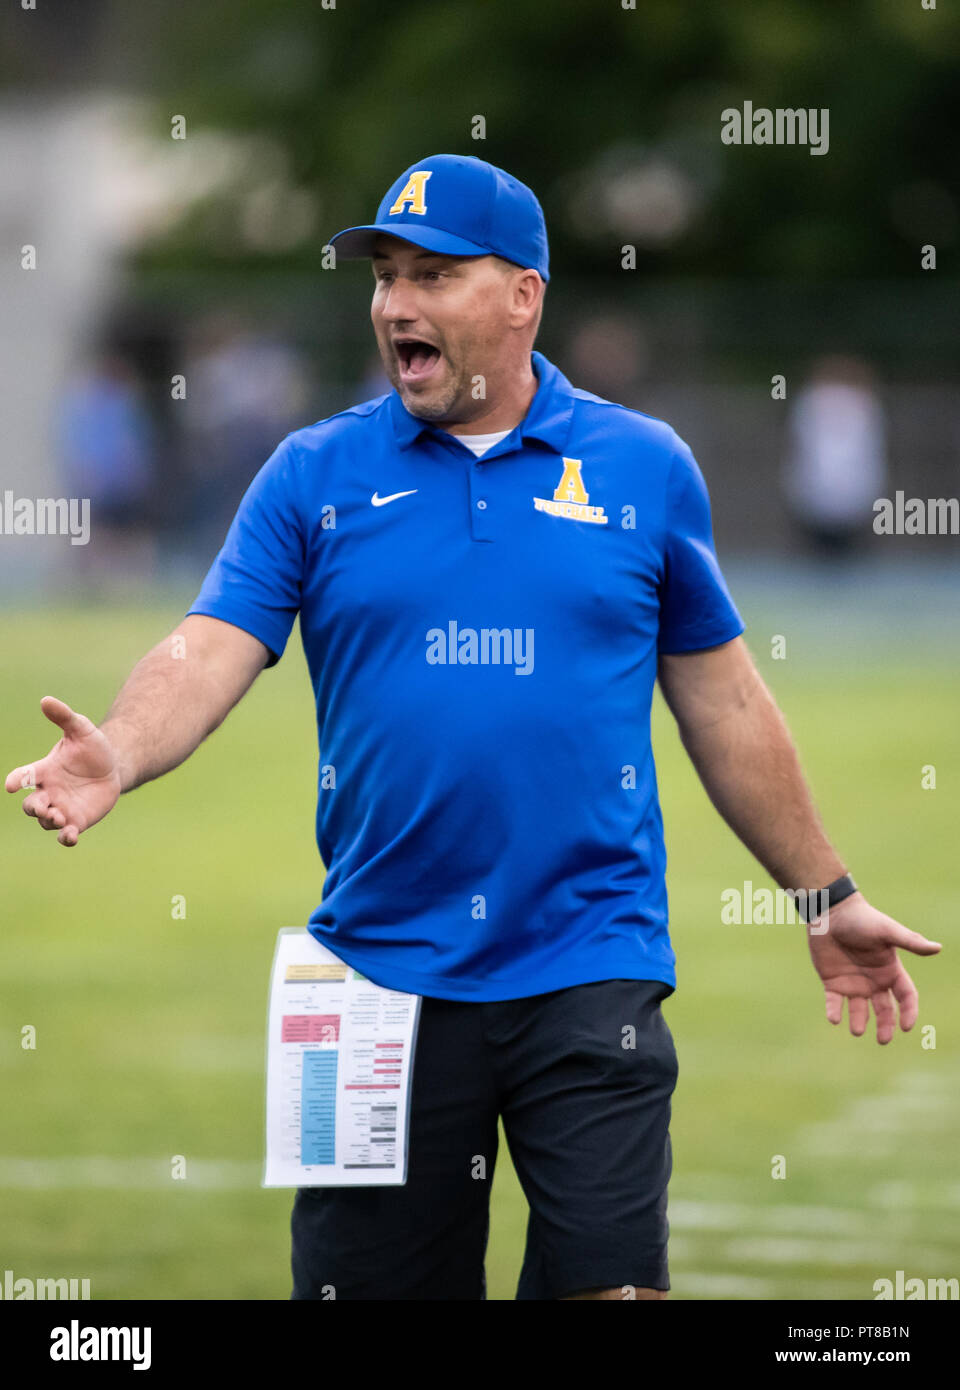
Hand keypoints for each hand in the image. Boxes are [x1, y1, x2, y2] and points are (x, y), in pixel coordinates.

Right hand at [5, 697, 122, 846]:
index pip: (23, 775)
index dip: (15, 780)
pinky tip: (70, 836)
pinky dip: (65, 838)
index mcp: (45, 771)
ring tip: (59, 816)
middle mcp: (49, 792)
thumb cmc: (92, 748)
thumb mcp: (81, 729)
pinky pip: (66, 834)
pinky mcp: (77, 821)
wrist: (113, 768)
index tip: (11, 784)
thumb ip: (64, 717)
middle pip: (30, 805)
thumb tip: (46, 700)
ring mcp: (61, 808)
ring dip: (49, 821)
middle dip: (33, 808)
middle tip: (44, 807)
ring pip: (45, 821)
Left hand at [807, 892, 940, 1044]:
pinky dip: (834, 1012)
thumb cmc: (862, 919)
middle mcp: (874, 981)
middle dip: (886, 1026)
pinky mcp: (832, 982)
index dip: (908, 1012)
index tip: (906, 1026)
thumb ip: (910, 942)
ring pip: (859, 1010)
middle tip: (883, 1040)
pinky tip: (833, 1018)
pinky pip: (834, 1002)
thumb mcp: (888, 931)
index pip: (906, 996)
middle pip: (885, 1010)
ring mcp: (853, 983)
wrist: (831, 911)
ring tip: (857, 1030)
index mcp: (890, 970)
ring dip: (859, 1022)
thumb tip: (937, 948)